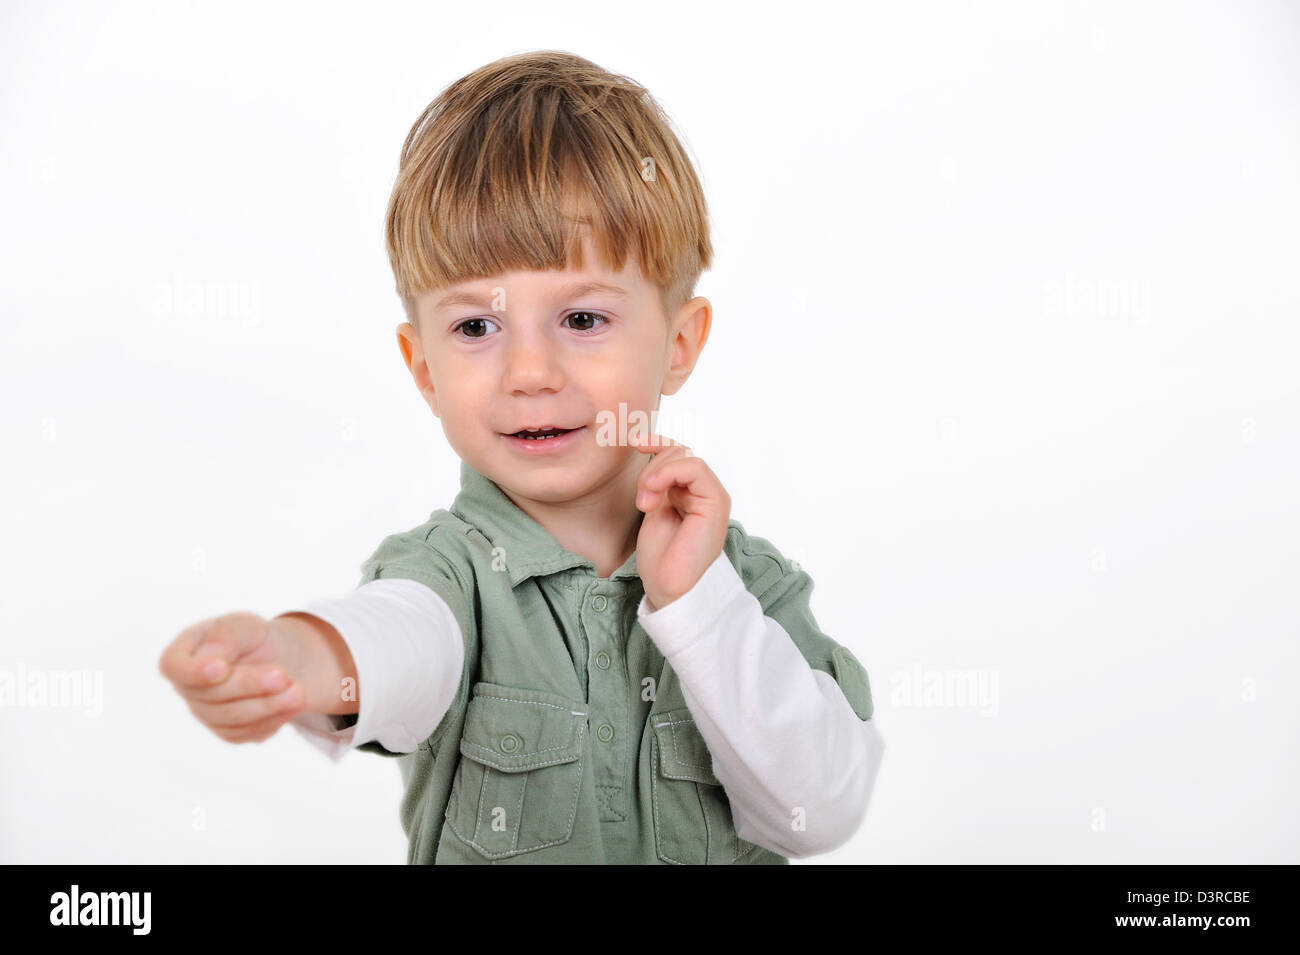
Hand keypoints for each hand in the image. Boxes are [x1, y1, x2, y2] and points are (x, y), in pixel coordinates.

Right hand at [158, 611, 307, 743]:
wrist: (274, 658)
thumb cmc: (249, 637)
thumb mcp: (242, 626)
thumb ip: (226, 638)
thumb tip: (211, 660)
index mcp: (182, 655)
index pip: (174, 667)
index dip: (194, 671)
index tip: (221, 669)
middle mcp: (188, 690)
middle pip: (212, 696)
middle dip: (250, 686)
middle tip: (282, 676)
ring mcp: (207, 714)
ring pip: (234, 719)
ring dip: (269, 705)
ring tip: (299, 691)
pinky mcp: (230, 732)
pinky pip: (250, 732)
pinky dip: (276, 718)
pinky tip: (295, 703)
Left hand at [630, 432, 730, 611]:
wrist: (671, 588)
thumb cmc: (662, 558)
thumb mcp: (654, 510)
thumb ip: (657, 484)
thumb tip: (651, 454)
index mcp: (691, 493)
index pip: (678, 454)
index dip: (657, 443)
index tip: (635, 444)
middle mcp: (704, 492)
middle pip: (678, 452)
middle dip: (651, 468)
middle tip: (641, 500)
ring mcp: (712, 496)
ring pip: (684, 456)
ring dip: (656, 474)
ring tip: (645, 503)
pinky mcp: (715, 502)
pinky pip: (694, 468)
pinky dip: (669, 472)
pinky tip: (654, 491)